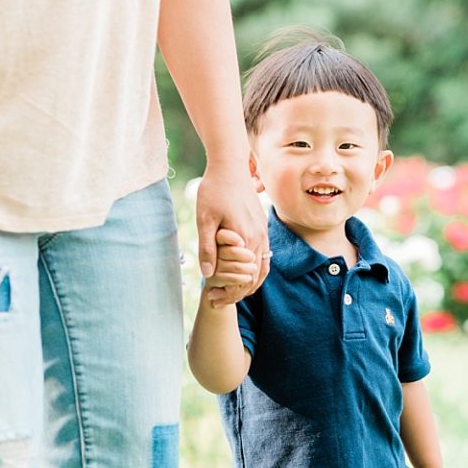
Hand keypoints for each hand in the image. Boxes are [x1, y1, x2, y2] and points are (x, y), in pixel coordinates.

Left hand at [195, 160, 268, 305]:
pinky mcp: (262, 226)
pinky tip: (242, 273)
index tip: (213, 301)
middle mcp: (259, 238)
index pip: (243, 279)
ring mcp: (263, 232)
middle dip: (238, 293)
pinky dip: (255, 270)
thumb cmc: (214, 190)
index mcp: (245, 239)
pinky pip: (263, 256)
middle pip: (255, 277)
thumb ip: (207, 247)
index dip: (229, 294)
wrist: (231, 166)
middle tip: (219, 301)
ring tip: (232, 292)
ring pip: (262, 268)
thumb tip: (208, 274)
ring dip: (248, 283)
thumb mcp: (204, 219)